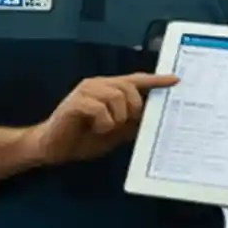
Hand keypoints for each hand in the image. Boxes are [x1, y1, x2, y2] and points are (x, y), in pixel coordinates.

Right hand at [25, 73, 178, 164]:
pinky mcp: (75, 102)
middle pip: (129, 87)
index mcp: (108, 89)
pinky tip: (94, 128)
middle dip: (133, 109)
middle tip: (123, 124)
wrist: (52, 147)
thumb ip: (131, 123)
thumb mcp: (114, 132)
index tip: (175, 79)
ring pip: (117, 97)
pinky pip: (100, 109)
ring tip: (104, 128)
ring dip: (116, 118)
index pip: (135, 80)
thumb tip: (153, 118)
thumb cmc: (82, 138)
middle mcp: (97, 84)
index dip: (155, 79)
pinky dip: (102, 122)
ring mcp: (85, 91)